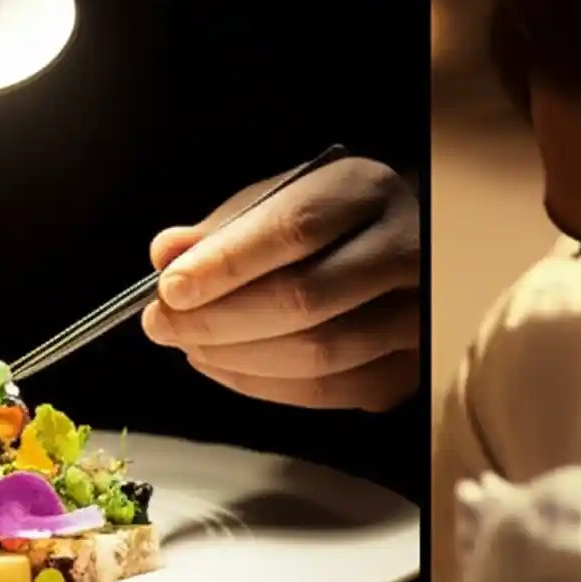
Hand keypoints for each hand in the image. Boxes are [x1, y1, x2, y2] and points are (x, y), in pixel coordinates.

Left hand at [142, 156, 418, 411]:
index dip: (226, 264)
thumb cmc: (335, 222)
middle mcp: (406, 248)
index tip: (171, 288)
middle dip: (219, 320)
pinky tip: (227, 366)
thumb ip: (226, 227)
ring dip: (237, 358)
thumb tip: (168, 255)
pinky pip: (330, 391)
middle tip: (163, 325)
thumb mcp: (283, 199)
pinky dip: (265, 385)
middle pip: (306, 298)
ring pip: (319, 353)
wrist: (409, 248)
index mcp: (367, 191)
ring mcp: (417, 313)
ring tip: (191, 344)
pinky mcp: (410, 367)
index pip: (295, 228)